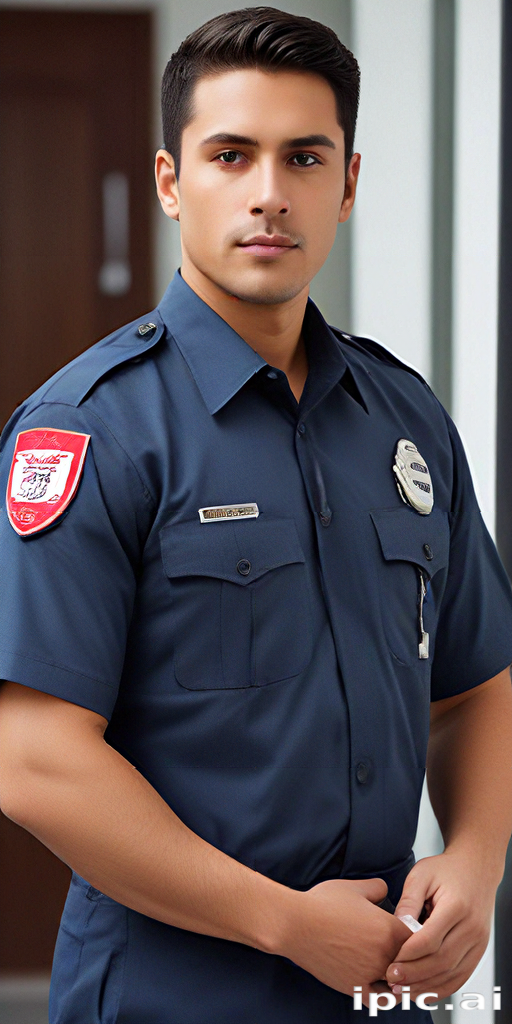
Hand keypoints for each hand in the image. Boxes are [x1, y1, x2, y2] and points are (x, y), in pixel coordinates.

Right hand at [277, 876, 411, 1003]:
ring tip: (403, 974)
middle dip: (415, 960)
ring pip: (399, 984)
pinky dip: (386, 995)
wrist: (296, 924)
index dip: (421, 937)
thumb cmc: (323, 903)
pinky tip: (386, 988)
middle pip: (413, 964)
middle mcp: (385, 954)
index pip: (421, 939)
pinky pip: (379, 998)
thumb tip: (386, 890)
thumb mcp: (355, 887)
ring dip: (403, 980)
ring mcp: (370, 973)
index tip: (418, 936)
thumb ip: (377, 888)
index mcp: (390, 929)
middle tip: (415, 957)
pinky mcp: (354, 987)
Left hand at [386, 850, 495, 998]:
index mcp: (457, 906)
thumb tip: (395, 927)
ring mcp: (479, 941)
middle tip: (391, 979)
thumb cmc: (447, 870)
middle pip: (441, 961)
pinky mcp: (478, 951)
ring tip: (402, 990)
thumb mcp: (422, 874)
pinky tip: (422, 990)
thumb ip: (408, 900)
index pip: (430, 939)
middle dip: (414, 975)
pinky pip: (461, 976)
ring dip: (426, 986)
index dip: (408, 955)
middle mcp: (472, 927)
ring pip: (452, 974)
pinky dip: (441, 988)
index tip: (389, 963)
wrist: (477, 870)